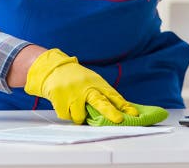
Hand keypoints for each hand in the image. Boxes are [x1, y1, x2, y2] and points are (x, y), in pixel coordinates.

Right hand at [24, 48, 138, 123]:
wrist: (54, 69)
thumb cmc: (76, 78)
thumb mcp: (92, 81)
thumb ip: (103, 95)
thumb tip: (120, 112)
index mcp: (97, 83)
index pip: (113, 96)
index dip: (124, 106)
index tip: (134, 114)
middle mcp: (86, 88)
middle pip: (99, 101)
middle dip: (110, 112)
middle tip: (118, 120)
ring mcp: (72, 93)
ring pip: (79, 116)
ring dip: (78, 115)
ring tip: (74, 105)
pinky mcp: (60, 98)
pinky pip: (66, 116)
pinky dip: (66, 113)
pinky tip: (65, 103)